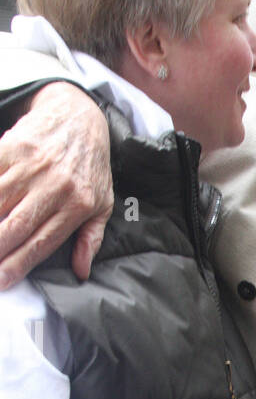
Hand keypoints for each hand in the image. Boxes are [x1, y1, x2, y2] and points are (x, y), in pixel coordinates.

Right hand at [0, 82, 112, 287]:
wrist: (78, 116)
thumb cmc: (90, 167)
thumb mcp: (103, 203)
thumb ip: (91, 238)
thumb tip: (81, 271)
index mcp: (77, 205)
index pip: (42, 242)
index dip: (18, 264)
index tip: (2, 282)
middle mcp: (54, 186)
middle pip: (16, 226)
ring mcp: (31, 165)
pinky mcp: (12, 147)